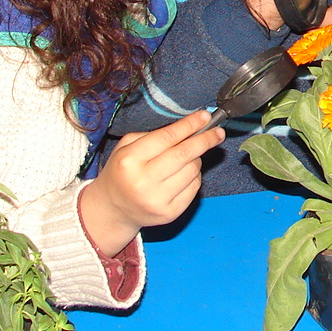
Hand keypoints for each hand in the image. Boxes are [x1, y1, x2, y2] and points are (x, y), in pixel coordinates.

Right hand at [80, 111, 222, 255]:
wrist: (113, 209)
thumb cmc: (122, 172)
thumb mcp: (126, 147)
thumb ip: (154, 135)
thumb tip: (190, 127)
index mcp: (129, 160)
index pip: (167, 137)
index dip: (189, 125)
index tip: (205, 117)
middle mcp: (143, 181)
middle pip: (184, 154)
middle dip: (205, 140)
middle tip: (218, 132)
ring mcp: (157, 200)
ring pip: (192, 170)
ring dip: (197, 159)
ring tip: (188, 157)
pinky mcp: (170, 213)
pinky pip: (194, 188)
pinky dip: (195, 176)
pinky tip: (185, 174)